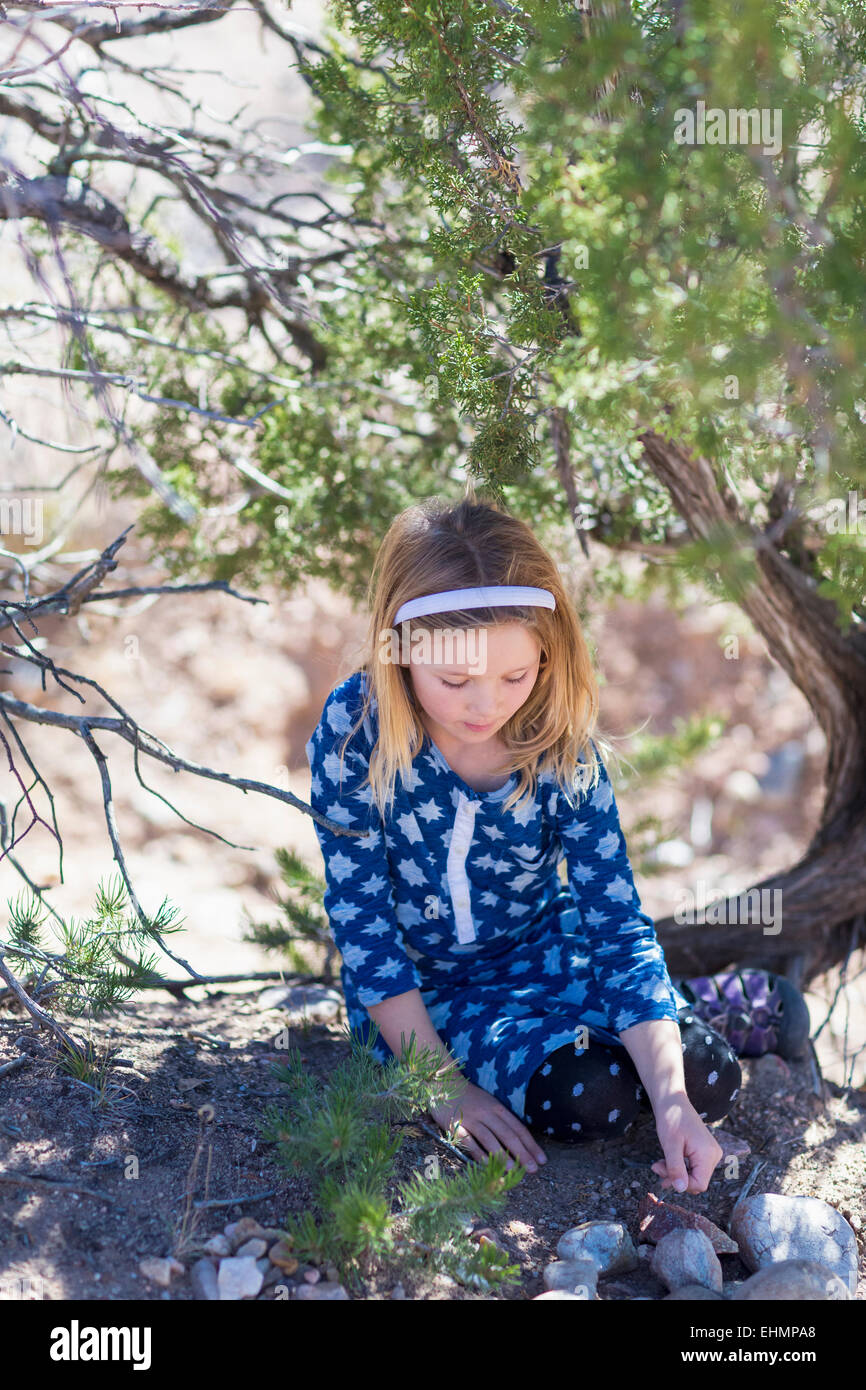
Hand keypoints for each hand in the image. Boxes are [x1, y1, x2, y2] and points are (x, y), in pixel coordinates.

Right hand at [429, 1078, 547, 1174]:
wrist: (445, 1083)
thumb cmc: (471, 1098)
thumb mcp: (490, 1104)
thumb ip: (502, 1121)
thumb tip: (519, 1144)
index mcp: (498, 1108)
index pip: (518, 1128)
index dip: (531, 1145)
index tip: (542, 1160)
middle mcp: (487, 1113)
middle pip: (507, 1134)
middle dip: (522, 1153)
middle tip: (533, 1169)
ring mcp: (471, 1119)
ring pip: (489, 1138)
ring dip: (502, 1155)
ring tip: (513, 1170)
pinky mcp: (455, 1125)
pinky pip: (468, 1141)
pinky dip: (478, 1153)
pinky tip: (486, 1164)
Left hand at [650, 1091, 722, 1194]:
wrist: (673, 1100)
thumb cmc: (671, 1118)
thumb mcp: (670, 1145)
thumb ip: (675, 1168)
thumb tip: (680, 1189)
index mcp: (708, 1154)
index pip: (699, 1184)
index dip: (681, 1184)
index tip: (664, 1174)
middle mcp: (714, 1155)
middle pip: (696, 1181)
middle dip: (676, 1178)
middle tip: (656, 1167)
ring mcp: (710, 1154)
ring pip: (693, 1176)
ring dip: (675, 1173)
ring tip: (659, 1163)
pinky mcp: (704, 1152)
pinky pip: (693, 1168)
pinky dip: (679, 1167)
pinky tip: (667, 1160)